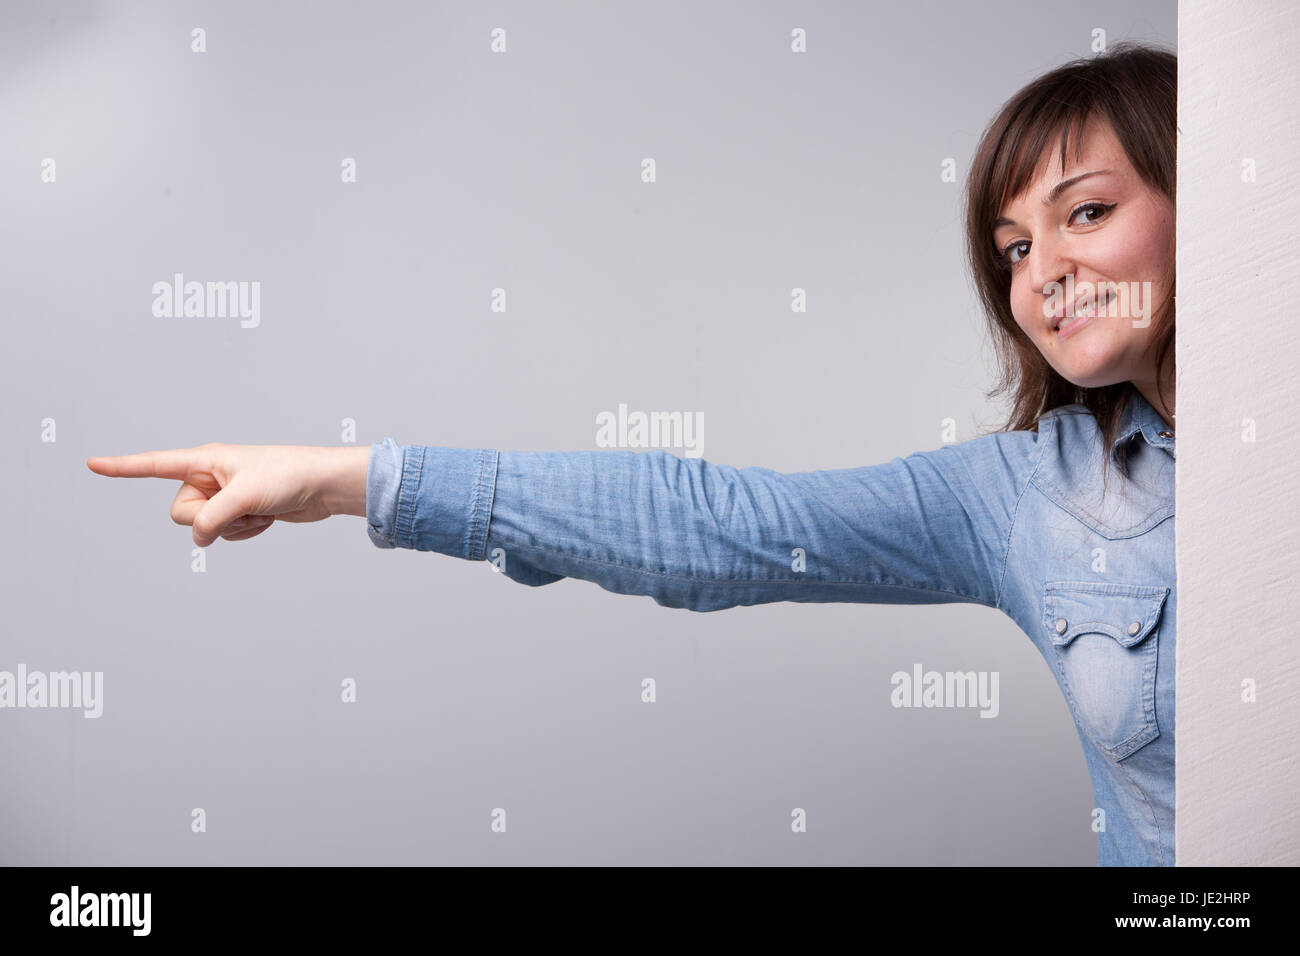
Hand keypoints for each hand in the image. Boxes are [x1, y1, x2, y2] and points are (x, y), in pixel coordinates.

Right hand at [86, 442, 369, 546]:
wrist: (322, 485)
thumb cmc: (288, 476)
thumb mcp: (245, 496)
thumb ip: (212, 518)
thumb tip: (198, 539)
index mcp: (204, 460)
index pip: (154, 464)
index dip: (122, 467)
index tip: (92, 464)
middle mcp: (208, 476)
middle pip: (180, 512)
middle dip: (208, 518)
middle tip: (241, 505)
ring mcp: (223, 495)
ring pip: (203, 527)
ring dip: (231, 527)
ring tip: (259, 509)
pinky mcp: (240, 511)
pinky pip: (224, 534)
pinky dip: (244, 532)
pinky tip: (266, 518)